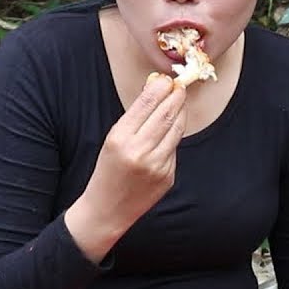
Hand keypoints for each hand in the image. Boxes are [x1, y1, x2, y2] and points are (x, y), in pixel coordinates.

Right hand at [66, 72, 186, 262]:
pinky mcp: (168, 177)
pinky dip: (173, 137)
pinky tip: (169, 132)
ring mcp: (157, 166)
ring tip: (178, 103)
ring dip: (179, 114)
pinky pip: (174, 149)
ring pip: (176, 131)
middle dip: (176, 97)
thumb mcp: (112, 140)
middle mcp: (140, 152)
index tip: (168, 79)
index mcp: (120, 139)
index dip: (161, 89)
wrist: (107, 209)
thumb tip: (155, 90)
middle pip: (166, 115)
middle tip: (180, 86)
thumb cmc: (108, 169)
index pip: (147, 105)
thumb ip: (134, 118)